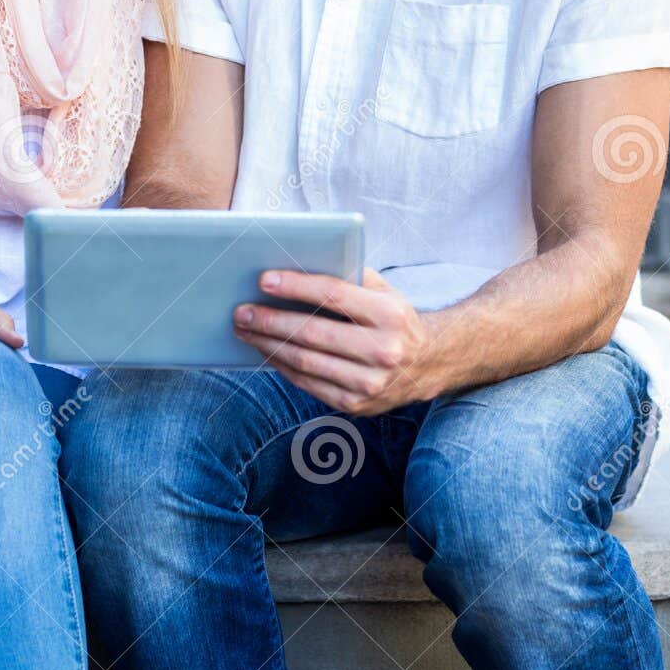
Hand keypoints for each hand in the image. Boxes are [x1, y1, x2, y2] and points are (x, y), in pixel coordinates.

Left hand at [233, 266, 435, 414]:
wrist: (428, 364)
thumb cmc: (394, 318)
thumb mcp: (384, 291)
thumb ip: (349, 277)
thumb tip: (296, 265)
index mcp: (390, 314)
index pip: (334, 296)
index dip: (296, 287)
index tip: (265, 280)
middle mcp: (382, 351)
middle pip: (313, 333)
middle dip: (271, 321)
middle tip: (241, 311)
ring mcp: (370, 383)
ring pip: (306, 362)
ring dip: (268, 344)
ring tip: (245, 329)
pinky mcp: (357, 405)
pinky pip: (309, 384)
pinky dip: (282, 366)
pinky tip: (266, 350)